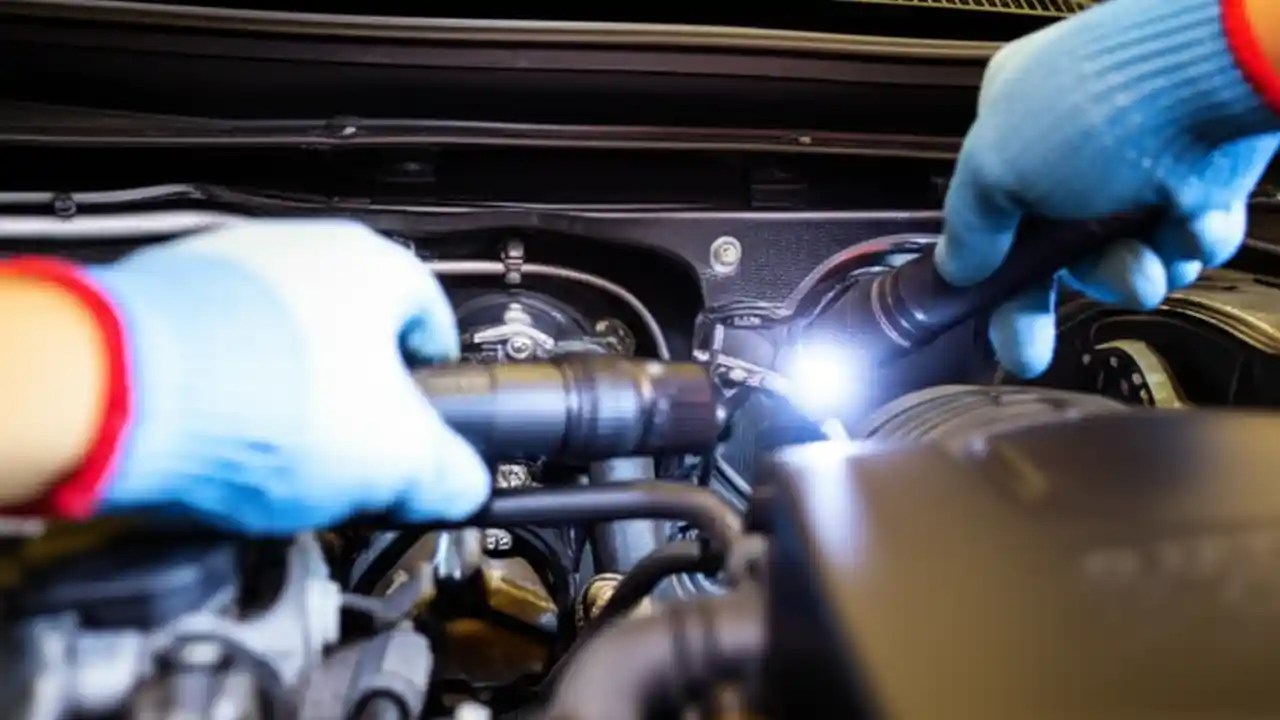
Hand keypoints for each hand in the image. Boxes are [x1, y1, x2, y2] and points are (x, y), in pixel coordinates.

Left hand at [87, 219, 488, 532]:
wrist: (117, 394)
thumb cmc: (254, 400)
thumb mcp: (394, 460)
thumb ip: (446, 472)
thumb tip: (460, 486)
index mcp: (376, 268)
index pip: (434, 325)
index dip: (435, 388)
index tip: (424, 427)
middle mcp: (302, 250)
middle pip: (355, 337)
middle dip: (354, 401)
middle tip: (348, 457)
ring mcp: (227, 268)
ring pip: (283, 342)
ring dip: (286, 395)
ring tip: (273, 456)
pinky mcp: (164, 298)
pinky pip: (216, 350)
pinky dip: (222, 392)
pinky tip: (217, 439)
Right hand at [936, 0, 1279, 377]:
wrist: (1217, 76)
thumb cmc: (1097, 107)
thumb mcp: (996, 168)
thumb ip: (967, 227)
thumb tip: (955, 268)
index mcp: (1013, 124)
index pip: (992, 218)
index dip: (992, 279)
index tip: (991, 324)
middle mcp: (1076, 146)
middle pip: (1060, 249)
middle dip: (1064, 288)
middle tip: (1034, 348)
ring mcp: (1141, 162)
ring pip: (1126, 253)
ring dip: (1132, 272)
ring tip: (1144, 265)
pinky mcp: (1202, 175)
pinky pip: (1186, 238)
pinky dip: (1190, 243)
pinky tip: (1191, 223)